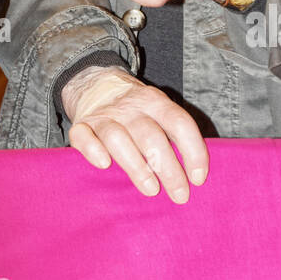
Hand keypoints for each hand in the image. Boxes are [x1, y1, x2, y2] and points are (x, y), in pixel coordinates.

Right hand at [62, 64, 208, 203]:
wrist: (96, 84)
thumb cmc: (137, 111)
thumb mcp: (158, 111)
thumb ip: (173, 135)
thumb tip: (195, 176)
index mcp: (155, 102)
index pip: (179, 123)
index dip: (193, 151)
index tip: (199, 179)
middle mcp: (130, 107)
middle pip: (151, 136)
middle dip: (168, 169)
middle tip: (179, 195)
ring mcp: (104, 116)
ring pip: (118, 138)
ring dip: (136, 166)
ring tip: (151, 189)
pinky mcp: (81, 125)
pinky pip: (83, 136)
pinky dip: (92, 150)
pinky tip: (104, 164)